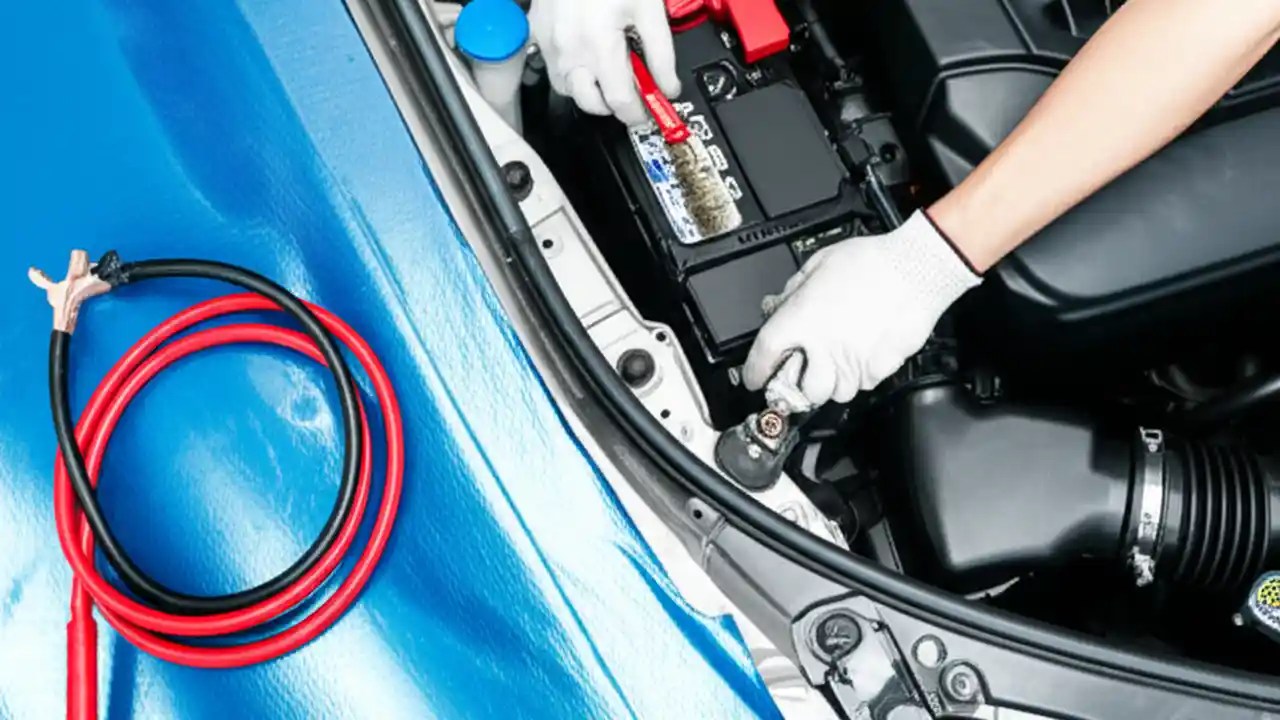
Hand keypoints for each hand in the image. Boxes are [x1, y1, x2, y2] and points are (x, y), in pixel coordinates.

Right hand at [529, 0, 679, 125]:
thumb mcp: (649, 10)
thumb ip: (661, 54)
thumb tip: (667, 87)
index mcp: (599, 46)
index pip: (618, 101)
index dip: (637, 115)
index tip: (648, 114)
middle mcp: (568, 50)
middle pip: (590, 103)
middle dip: (613, 105)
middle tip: (632, 92)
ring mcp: (548, 43)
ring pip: (568, 89)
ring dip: (589, 90)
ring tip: (608, 70)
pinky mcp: (537, 32)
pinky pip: (553, 66)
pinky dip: (572, 69)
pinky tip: (587, 53)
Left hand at [743, 211, 980, 405]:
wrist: (917, 268)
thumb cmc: (871, 262)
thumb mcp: (818, 263)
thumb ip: (793, 290)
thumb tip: (777, 305)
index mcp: (800, 319)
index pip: (763, 357)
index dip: (755, 371)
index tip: (755, 377)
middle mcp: (823, 346)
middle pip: (804, 391)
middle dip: (803, 384)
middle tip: (807, 369)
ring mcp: (853, 361)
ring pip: (836, 393)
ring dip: (834, 382)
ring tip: (839, 358)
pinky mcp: (880, 367)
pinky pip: (864, 384)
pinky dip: (861, 375)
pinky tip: (864, 351)